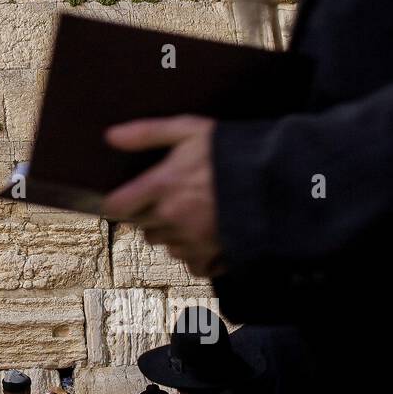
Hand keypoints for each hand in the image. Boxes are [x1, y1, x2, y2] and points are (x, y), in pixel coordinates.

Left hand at [100, 115, 223, 276]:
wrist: (281, 181)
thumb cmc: (233, 151)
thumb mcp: (190, 130)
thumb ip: (147, 133)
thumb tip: (110, 135)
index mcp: (162, 185)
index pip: (117, 206)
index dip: (119, 202)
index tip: (127, 198)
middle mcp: (171, 216)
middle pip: (142, 227)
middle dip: (151, 215)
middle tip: (174, 198)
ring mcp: (191, 239)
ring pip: (166, 245)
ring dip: (174, 234)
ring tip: (196, 214)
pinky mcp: (212, 257)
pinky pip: (190, 264)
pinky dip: (196, 254)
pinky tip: (209, 235)